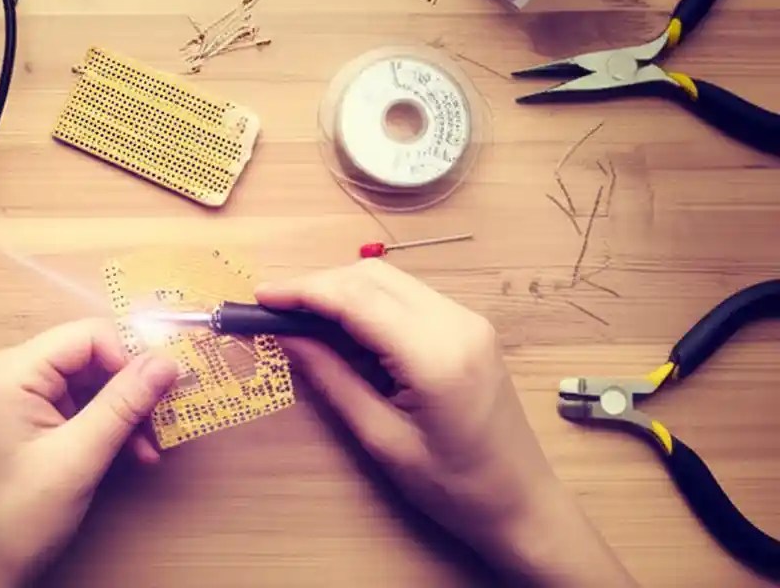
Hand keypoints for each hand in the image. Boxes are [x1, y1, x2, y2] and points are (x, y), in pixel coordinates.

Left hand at [0, 319, 179, 587]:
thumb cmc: (15, 518)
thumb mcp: (78, 458)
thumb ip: (123, 405)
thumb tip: (165, 362)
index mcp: (10, 373)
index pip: (85, 336)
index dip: (129, 356)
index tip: (164, 387)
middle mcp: (9, 375)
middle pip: (89, 357)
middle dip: (131, 387)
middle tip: (166, 416)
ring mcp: (16, 399)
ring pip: (89, 384)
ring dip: (125, 412)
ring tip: (151, 446)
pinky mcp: (27, 423)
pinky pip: (78, 408)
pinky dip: (108, 427)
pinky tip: (133, 453)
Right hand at [257, 260, 633, 586]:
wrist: (522, 504)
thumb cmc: (453, 488)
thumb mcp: (382, 439)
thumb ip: (333, 379)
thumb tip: (287, 337)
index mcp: (435, 354)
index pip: (356, 299)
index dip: (302, 291)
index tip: (259, 298)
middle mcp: (456, 323)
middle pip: (372, 277)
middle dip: (318, 286)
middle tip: (274, 312)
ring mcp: (468, 321)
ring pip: (389, 281)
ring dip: (342, 293)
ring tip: (302, 323)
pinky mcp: (469, 328)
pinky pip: (408, 298)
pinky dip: (369, 305)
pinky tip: (345, 333)